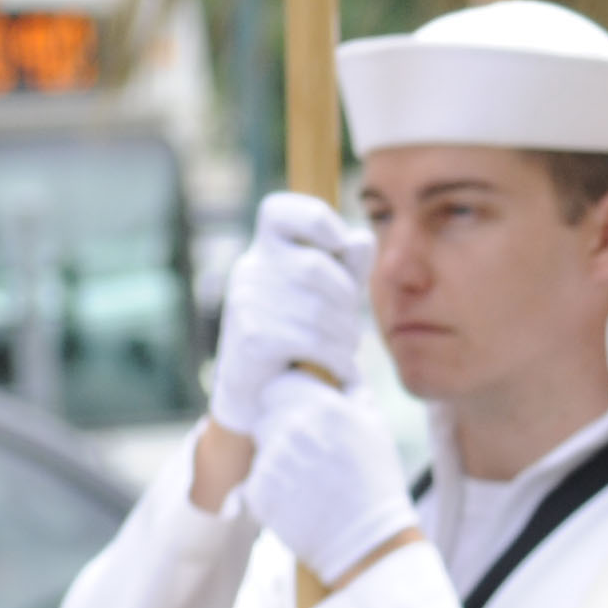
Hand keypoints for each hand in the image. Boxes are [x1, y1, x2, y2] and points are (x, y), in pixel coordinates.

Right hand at [206, 193, 371, 437]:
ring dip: (346, 336)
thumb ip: (346, 266)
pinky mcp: (250, 339)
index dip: (316, 220)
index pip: (280, 210)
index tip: (337, 247)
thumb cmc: (299, 338)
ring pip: (317, 309)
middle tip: (352, 326)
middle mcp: (250, 270)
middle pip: (316, 268)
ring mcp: (245, 303)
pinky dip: (335, 359)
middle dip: (347, 301)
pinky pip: (308, 341)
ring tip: (347, 351)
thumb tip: (362, 237)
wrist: (258, 398)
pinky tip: (341, 371)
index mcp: (267, 250)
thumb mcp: (327, 297)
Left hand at [242, 370, 415, 587]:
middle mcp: (294, 430)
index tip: (297, 415)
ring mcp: (274, 462)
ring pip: (262, 450)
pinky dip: (272, 488)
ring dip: (278, 461)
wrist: (368, 543)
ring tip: (307, 481)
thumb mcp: (376, 431)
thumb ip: (355, 398)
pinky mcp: (259, 492)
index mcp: (323, 408)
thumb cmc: (377, 485)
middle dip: (281, 431)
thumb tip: (344, 382)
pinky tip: (298, 499)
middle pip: (265, 418)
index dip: (287, 400)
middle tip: (305, 455)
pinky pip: (256, 479)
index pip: (280, 388)